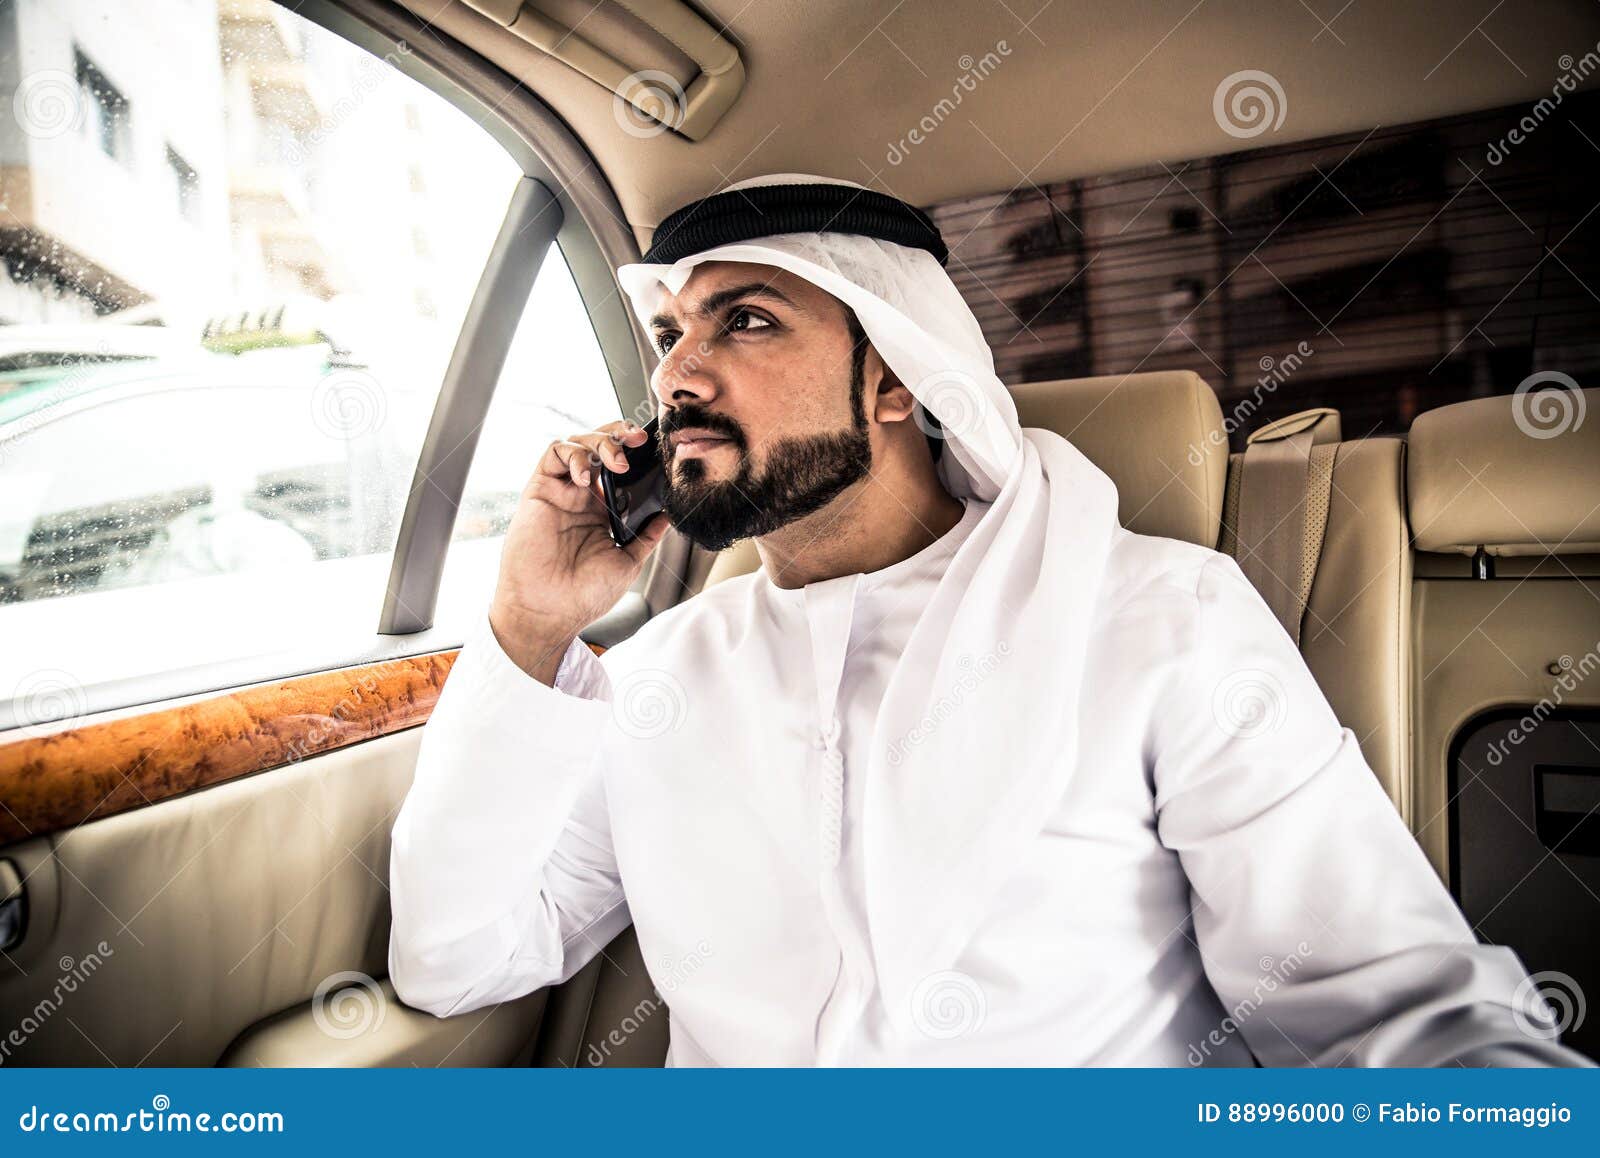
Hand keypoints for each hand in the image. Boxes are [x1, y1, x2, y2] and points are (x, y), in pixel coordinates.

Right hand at [489, 419, 668, 682]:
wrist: (550, 612)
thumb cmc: (584, 595)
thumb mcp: (628, 562)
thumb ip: (646, 536)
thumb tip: (668, 515)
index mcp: (603, 512)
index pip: (620, 470)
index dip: (636, 454)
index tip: (656, 450)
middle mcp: (582, 498)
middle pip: (600, 449)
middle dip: (620, 436)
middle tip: (639, 440)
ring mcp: (561, 493)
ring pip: (578, 445)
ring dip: (600, 442)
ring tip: (616, 461)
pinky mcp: (539, 491)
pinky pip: (553, 455)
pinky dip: (572, 453)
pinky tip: (584, 474)